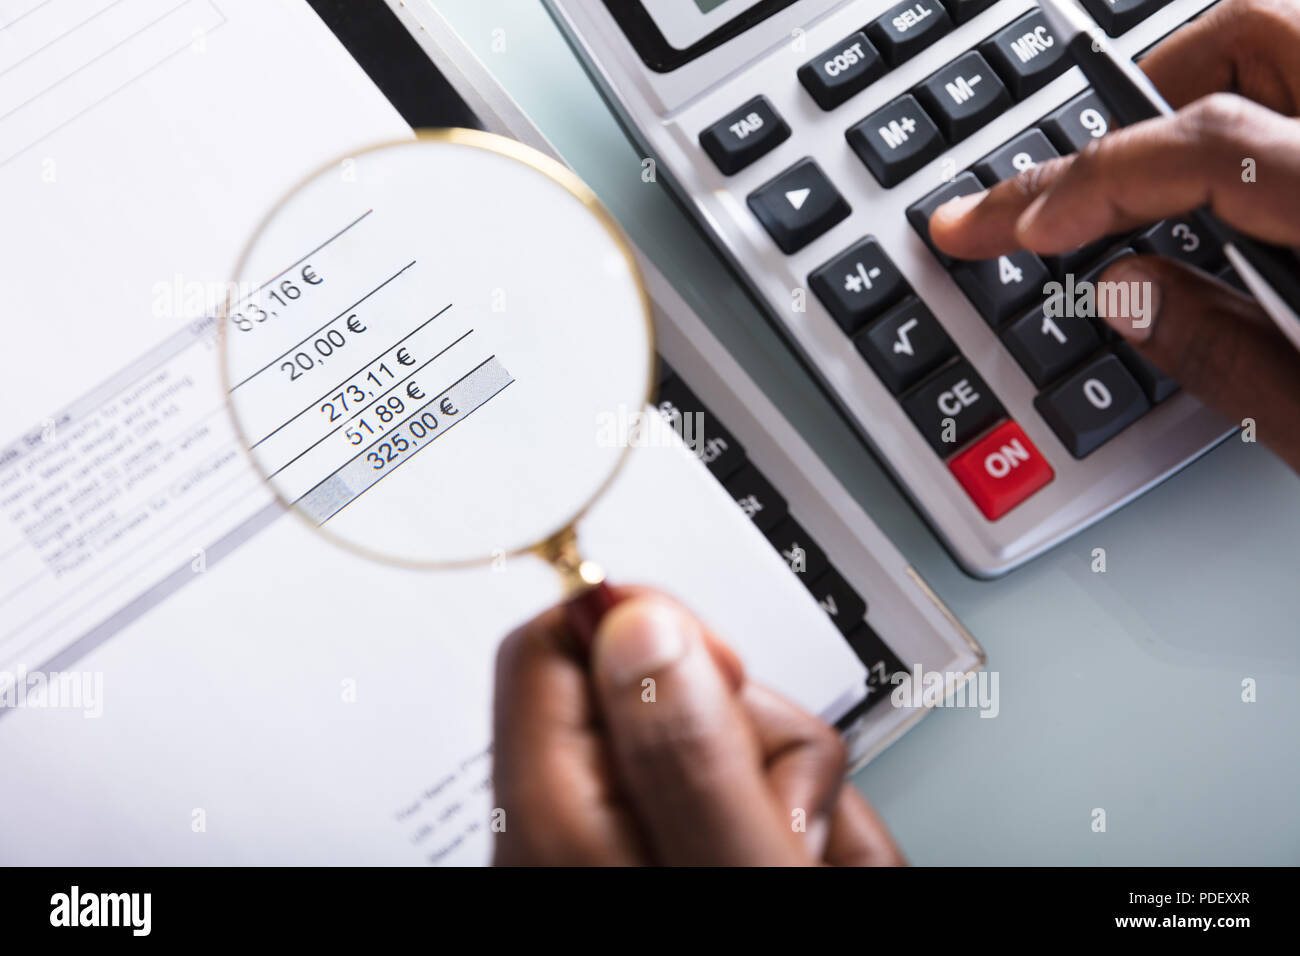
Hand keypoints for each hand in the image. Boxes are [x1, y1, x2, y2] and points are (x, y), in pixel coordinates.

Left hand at [491, 587, 903, 865]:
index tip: (719, 667)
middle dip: (756, 733)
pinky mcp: (681, 843)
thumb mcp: (737, 872)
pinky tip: (809, 866)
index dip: (644, 622)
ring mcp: (633, 837)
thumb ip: (690, 748)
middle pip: (663, 682)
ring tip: (807, 861)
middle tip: (779, 818)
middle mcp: (579, 825)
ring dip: (794, 789)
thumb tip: (638, 622)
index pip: (558, 638)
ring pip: (726, 734)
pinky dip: (800, 823)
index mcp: (555, 818)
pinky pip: (752, 786)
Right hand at [929, 0, 1299, 472]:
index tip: (997, 226)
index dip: (1077, 182)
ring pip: (1292, 44)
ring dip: (1202, 94)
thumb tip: (1123, 295)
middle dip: (1138, 97)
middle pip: (1252, 36)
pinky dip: (1252, 127)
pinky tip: (1234, 204)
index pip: (1197, 148)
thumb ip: (1223, 360)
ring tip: (1143, 179)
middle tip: (1068, 180)